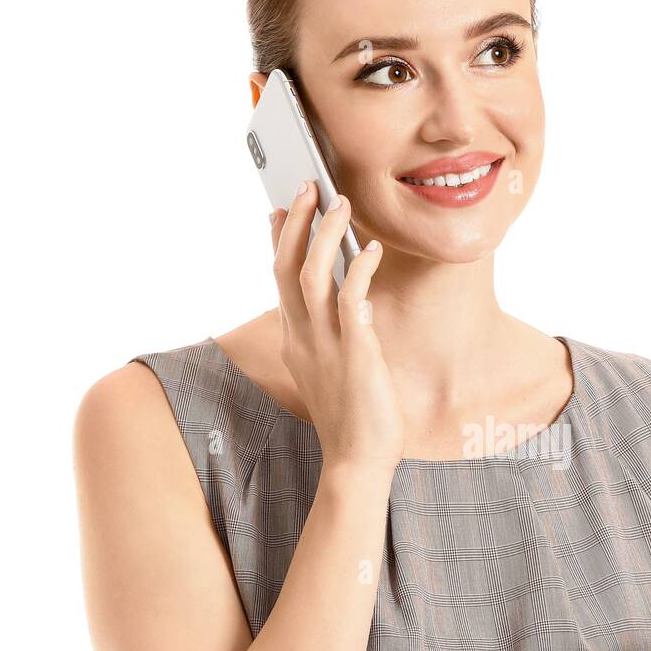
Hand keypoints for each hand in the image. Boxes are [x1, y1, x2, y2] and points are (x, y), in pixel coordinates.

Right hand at [270, 181, 404, 475]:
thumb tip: (347, 301)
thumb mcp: (331, 370)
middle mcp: (302, 338)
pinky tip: (372, 251)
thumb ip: (331, 335)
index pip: (278, 278)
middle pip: (286, 266)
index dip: (278, 239)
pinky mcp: (354, 354)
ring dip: (324, 235)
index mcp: (295, 340)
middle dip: (296, 222)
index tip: (281, 208)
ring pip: (312, 275)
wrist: (357, 463)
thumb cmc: (352, 418)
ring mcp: (325, 345)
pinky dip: (359, 270)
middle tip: (309, 186)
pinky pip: (351, 300)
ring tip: (340, 205)